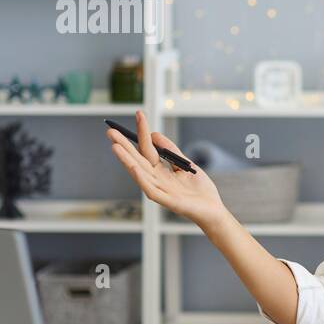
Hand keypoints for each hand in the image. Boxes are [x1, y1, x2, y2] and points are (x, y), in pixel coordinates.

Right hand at [106, 109, 227, 228]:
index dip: (142, 132)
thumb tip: (154, 134)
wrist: (213, 209)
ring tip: (115, 146)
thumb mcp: (185, 164)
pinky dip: (142, 179)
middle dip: (124, 145)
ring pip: (140, 173)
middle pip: (137, 159)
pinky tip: (134, 167)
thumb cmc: (199, 189)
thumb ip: (170, 150)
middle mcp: (156, 179)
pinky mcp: (167, 201)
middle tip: (110, 130)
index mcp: (160, 171)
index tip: (139, 113)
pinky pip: (151, 190)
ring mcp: (160, 190)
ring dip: (127, 160)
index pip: (147, 149)